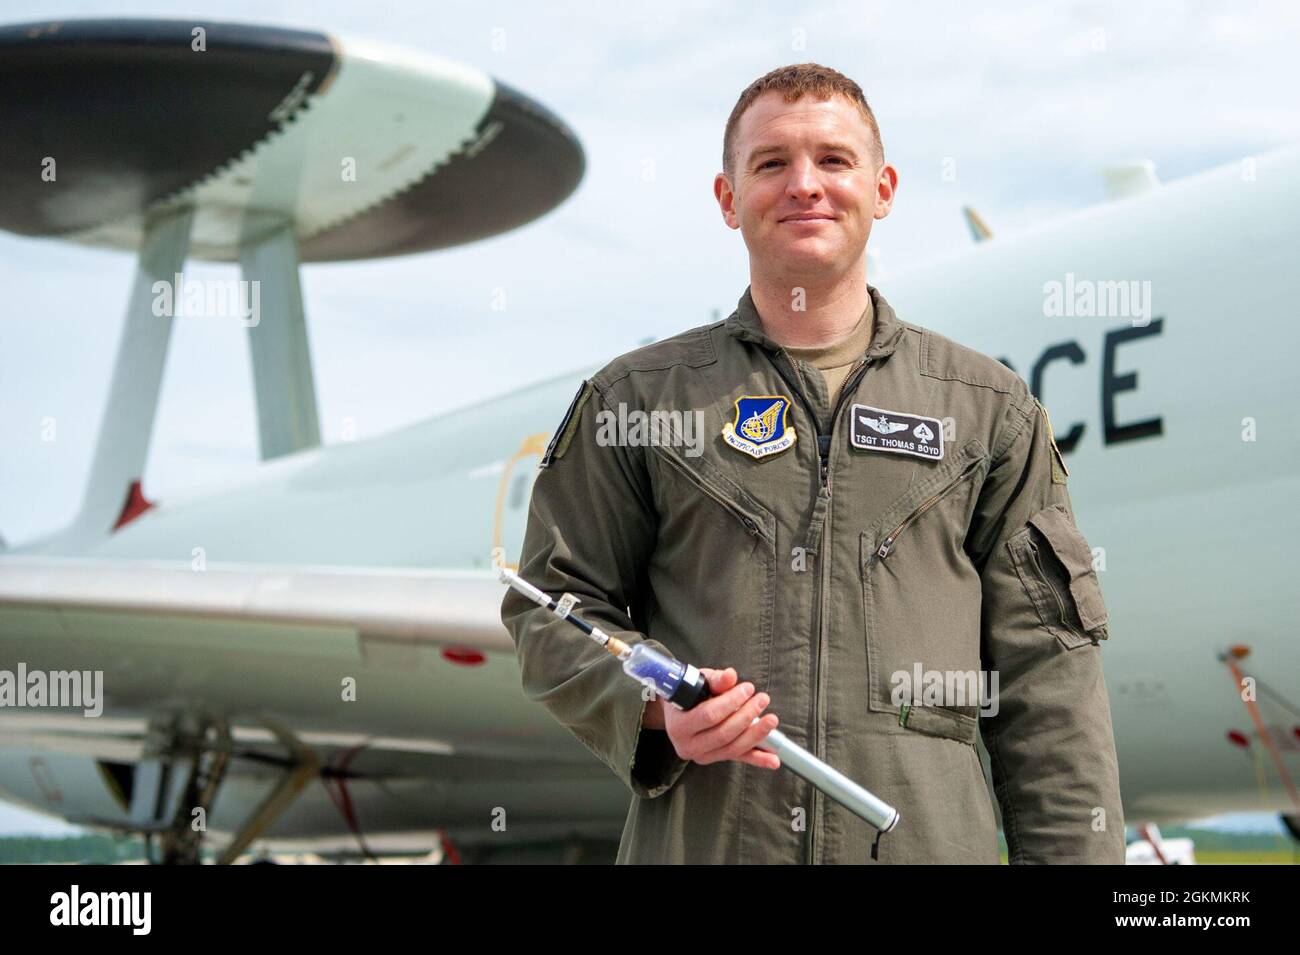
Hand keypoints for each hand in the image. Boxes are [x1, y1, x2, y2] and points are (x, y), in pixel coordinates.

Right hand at [659, 667, 780, 769]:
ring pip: (733, 749)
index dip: (731, 702)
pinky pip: (739, 758)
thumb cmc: (687, 695)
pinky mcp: (715, 759)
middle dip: (747, 716)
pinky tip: (773, 759)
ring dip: (756, 734)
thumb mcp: (697, 683)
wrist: (677, 713)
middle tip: (762, 699)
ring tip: (772, 720)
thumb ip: (714, 680)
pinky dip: (758, 759)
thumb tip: (730, 676)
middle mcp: (688, 745)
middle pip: (723, 734)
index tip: (747, 688)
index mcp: (679, 725)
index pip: (709, 715)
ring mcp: (702, 756)